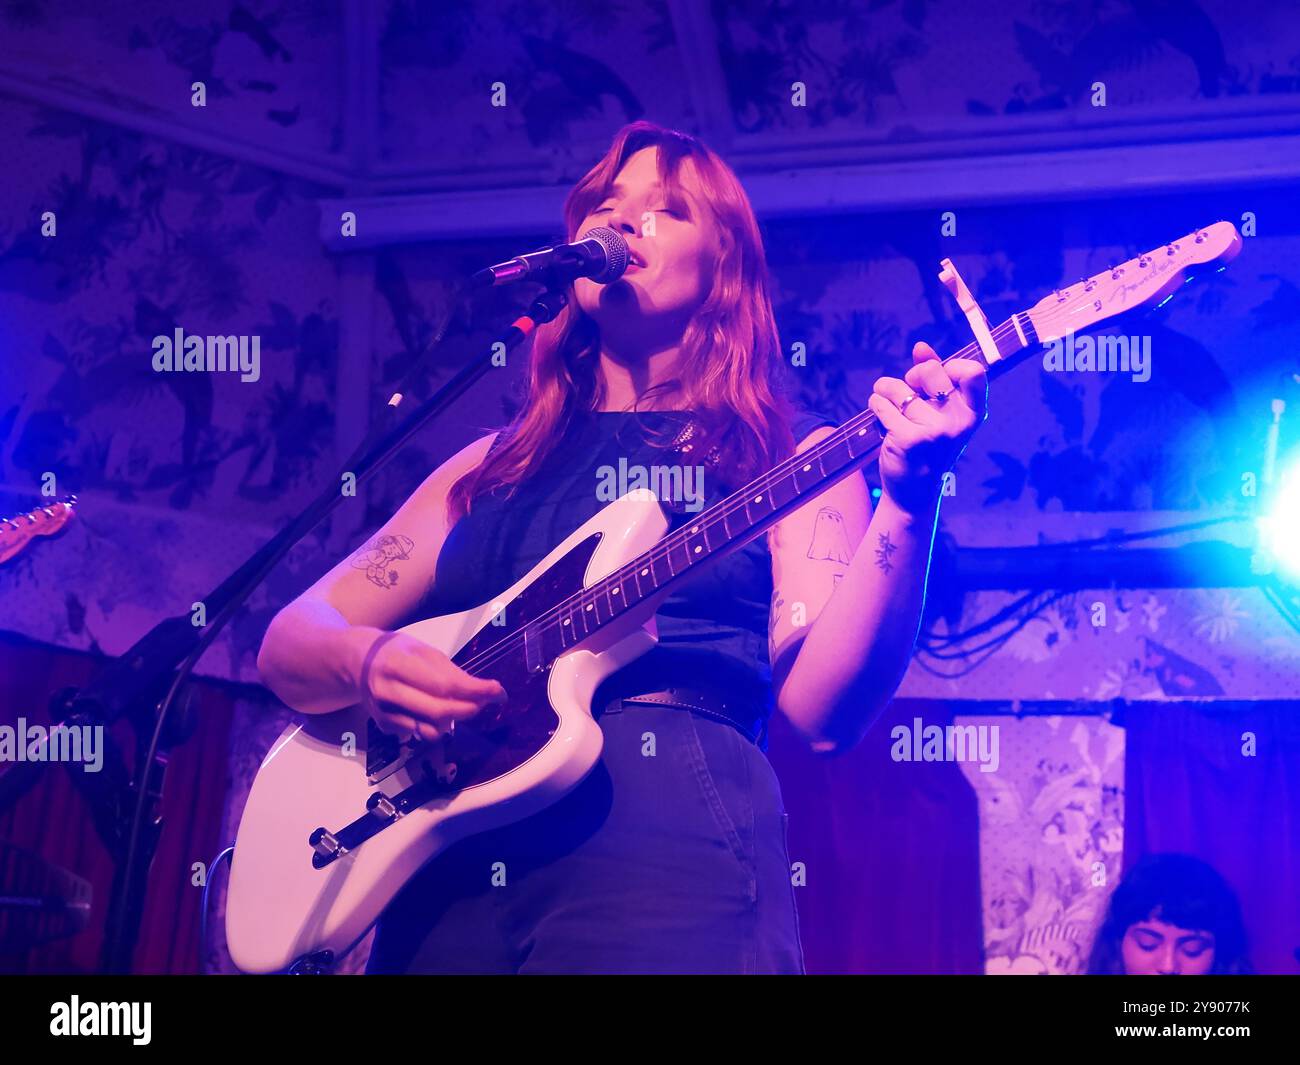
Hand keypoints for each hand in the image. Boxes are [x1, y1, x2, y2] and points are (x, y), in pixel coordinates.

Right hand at [359, 630, 506, 742]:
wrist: (358, 660)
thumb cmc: (398, 652)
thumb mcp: (424, 651)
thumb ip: (451, 672)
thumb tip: (484, 692)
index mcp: (398, 664)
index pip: (443, 685)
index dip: (474, 691)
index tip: (498, 691)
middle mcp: (387, 691)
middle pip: (438, 711)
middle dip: (468, 709)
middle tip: (484, 703)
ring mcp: (383, 711)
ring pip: (429, 729)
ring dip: (452, 721)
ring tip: (456, 705)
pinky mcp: (383, 725)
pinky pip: (418, 732)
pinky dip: (433, 725)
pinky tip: (431, 709)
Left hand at [867, 341, 987, 516]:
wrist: (915, 493)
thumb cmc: (927, 446)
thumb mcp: (940, 414)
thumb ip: (933, 379)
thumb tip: (920, 347)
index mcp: (973, 414)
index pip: (973, 372)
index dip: (948, 365)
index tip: (938, 376)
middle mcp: (958, 422)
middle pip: (930, 371)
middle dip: (912, 376)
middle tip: (909, 395)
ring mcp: (934, 432)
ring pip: (897, 388)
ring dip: (886, 392)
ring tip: (891, 409)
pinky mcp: (909, 439)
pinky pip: (881, 403)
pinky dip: (876, 404)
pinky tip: (881, 418)